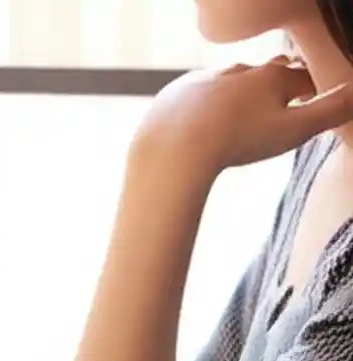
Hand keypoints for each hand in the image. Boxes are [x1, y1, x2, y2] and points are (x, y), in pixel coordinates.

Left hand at [135, 55, 352, 173]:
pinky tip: (208, 114)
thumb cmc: (237, 140)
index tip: (318, 95)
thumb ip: (331, 111)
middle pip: (270, 71)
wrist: (173, 146)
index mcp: (272, 78)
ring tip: (250, 104)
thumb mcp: (295, 130)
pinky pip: (199, 92)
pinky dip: (209, 100)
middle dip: (282, 79)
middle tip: (290, 91)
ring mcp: (206, 78)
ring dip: (245, 88)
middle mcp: (240, 71)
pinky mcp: (178, 92)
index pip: (305, 76)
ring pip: (233, 78)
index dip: (316, 86)